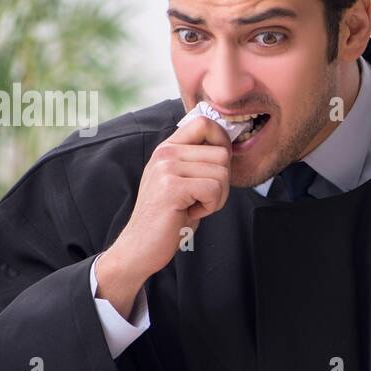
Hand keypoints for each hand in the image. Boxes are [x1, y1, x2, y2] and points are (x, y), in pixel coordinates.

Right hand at [96, 116, 230, 316]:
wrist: (140, 247)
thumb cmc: (169, 217)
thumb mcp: (183, 182)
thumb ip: (199, 162)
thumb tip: (230, 147)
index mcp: (168, 148)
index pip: (205, 123)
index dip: (222, 143)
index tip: (217, 168)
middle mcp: (165, 152)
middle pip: (222, 154)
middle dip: (222, 182)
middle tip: (201, 199)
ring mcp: (167, 168)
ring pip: (222, 173)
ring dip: (217, 197)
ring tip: (194, 206)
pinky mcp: (171, 187)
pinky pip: (214, 189)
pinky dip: (211, 206)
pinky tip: (191, 213)